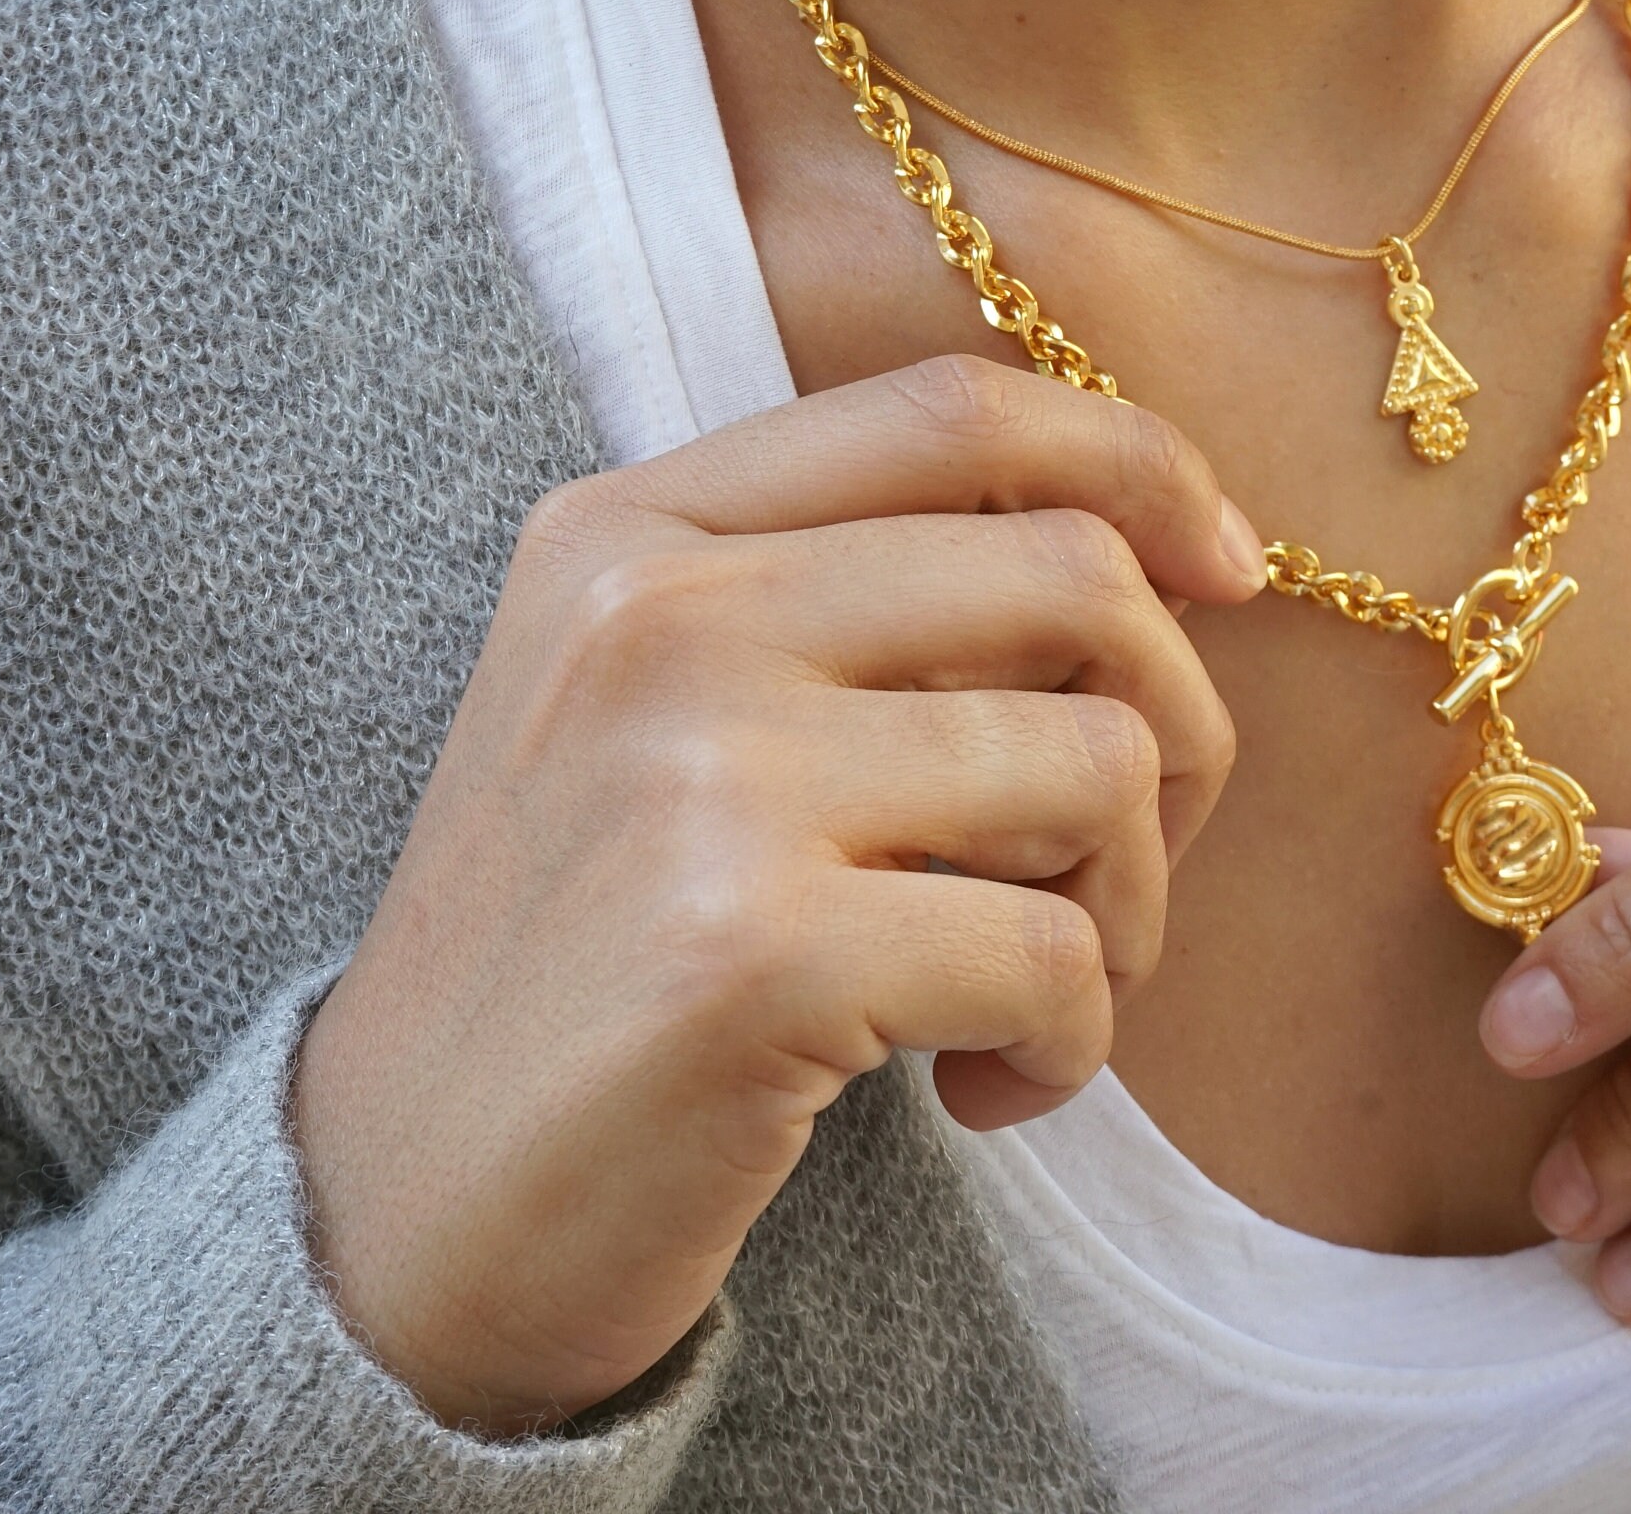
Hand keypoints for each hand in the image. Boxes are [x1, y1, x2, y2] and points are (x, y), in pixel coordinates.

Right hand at [293, 356, 1261, 1429]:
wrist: (399, 1221)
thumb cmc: (589, 966)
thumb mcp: (660, 718)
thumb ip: (851, 604)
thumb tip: (1156, 554)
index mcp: (634, 535)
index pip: (954, 410)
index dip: (1142, 464)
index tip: (1231, 569)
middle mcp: (659, 620)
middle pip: (1077, 576)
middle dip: (1176, 731)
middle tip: (1120, 869)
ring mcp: (700, 777)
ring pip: (1099, 767)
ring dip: (1129, 913)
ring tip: (1035, 1000)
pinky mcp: (753, 954)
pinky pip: (1061, 954)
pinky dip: (1074, 1044)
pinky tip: (984, 1092)